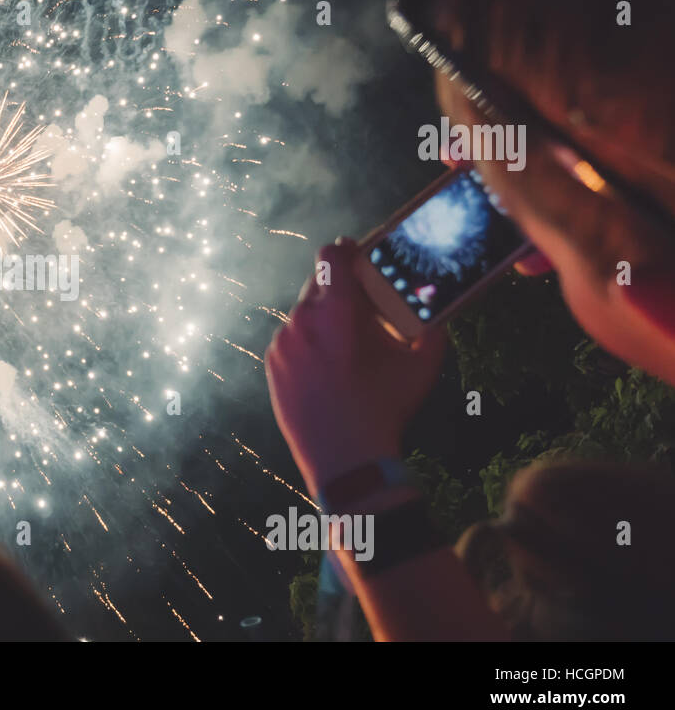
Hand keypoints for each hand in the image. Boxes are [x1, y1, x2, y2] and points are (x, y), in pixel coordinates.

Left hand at [265, 239, 445, 497]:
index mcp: (338, 312)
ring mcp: (283, 344)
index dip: (346, 249)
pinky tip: (329, 363)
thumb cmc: (386, 409)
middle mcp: (303, 322)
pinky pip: (292, 339)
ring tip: (346, 342)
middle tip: (360, 301)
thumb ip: (431, 324)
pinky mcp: (273, 364)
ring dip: (323, 317)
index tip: (355, 251)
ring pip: (303, 313)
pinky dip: (309, 342)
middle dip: (339, 287)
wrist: (345, 460)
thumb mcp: (421, 364)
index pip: (333, 256)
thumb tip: (436, 303)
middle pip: (318, 283)